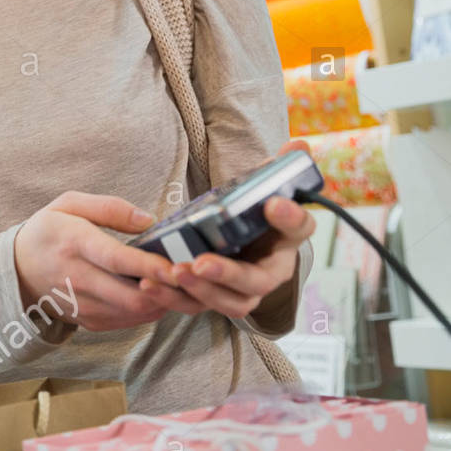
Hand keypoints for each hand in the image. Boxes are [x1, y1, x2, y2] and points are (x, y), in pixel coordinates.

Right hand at [12, 191, 175, 331]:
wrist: (16, 270)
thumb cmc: (48, 231)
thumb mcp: (69, 204)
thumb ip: (110, 207)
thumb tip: (148, 220)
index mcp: (74, 243)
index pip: (116, 259)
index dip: (148, 265)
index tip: (176, 265)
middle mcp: (77, 278)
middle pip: (132, 296)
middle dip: (168, 290)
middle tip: (193, 275)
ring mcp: (82, 305)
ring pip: (135, 312)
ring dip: (164, 300)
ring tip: (183, 283)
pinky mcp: (88, 320)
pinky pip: (129, 321)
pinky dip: (150, 309)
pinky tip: (159, 292)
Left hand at [140, 139, 317, 319]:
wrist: (239, 240)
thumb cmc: (252, 214)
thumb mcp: (263, 189)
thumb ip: (278, 169)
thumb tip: (298, 144)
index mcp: (288, 238)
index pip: (299, 227)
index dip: (290, 216)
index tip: (273, 203)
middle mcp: (270, 271)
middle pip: (257, 281)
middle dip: (229, 274)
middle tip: (202, 263)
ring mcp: (243, 291)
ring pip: (229, 303)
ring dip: (200, 291)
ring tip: (174, 272)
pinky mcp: (214, 299)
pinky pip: (197, 306)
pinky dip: (173, 298)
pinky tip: (150, 284)